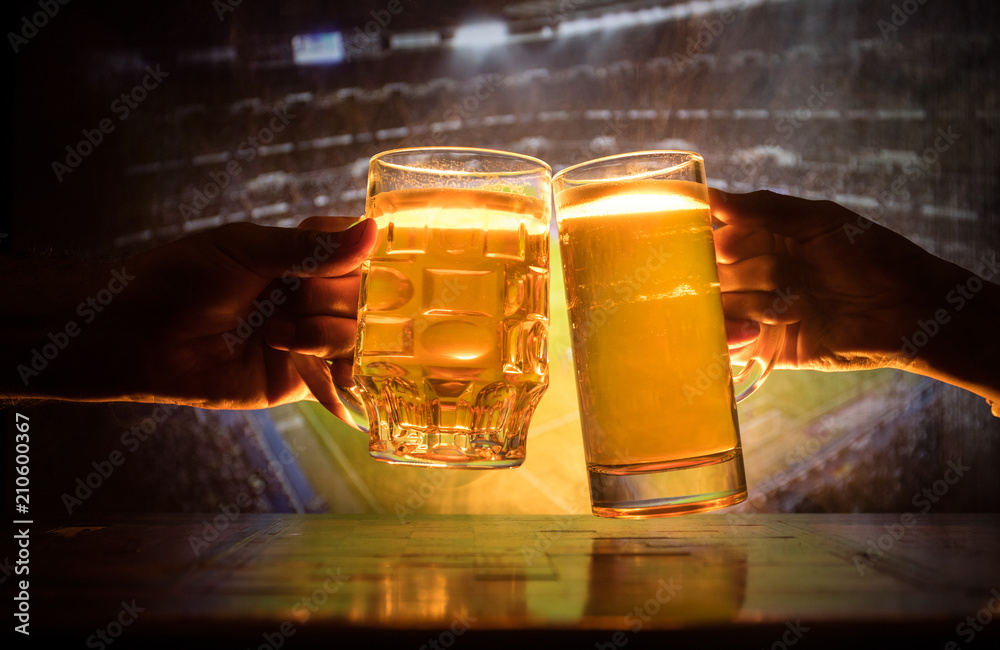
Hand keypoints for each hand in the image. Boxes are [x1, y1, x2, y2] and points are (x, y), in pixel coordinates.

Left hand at [1, 218, 376, 421]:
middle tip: (291, 300)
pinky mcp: (301, 378)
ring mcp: (311, 335)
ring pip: (357, 334)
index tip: (364, 261)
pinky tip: (323, 365)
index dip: (368, 255)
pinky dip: (341, 373)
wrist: (138, 335)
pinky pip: (343, 376)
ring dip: (321, 333)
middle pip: (366, 293)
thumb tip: (371, 232)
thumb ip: (313, 248)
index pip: (362, 247)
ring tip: (276, 334)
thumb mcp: (249, 250)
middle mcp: (314, 294)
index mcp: (304, 254)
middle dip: (333, 297)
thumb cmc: (183, 278)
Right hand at [710, 189, 999, 409]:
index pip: (712, 240)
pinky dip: (733, 338)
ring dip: (750, 307)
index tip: (735, 248)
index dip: (717, 245)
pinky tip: (754, 332)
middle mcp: (753, 275)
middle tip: (785, 277)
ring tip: (793, 309)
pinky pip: (729, 345)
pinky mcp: (766, 347)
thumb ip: (763, 209)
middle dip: (741, 277)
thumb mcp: (818, 220)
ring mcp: (758, 312)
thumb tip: (710, 197)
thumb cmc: (871, 254)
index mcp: (761, 240)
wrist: (911, 309)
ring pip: (719, 309)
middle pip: (711, 277)